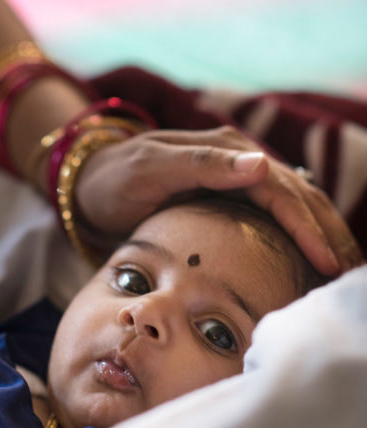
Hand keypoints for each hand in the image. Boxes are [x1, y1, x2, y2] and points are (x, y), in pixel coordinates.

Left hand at [75, 126, 363, 274]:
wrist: (89, 185)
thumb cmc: (114, 179)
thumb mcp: (150, 168)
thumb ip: (202, 165)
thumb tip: (261, 165)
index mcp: (228, 152)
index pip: (281, 191)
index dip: (308, 226)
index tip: (328, 260)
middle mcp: (240, 163)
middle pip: (298, 198)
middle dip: (328, 234)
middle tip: (350, 273)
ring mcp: (236, 181)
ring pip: (292, 208)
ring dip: (320, 237)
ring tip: (342, 270)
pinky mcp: (228, 200)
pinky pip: (272, 219)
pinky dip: (296, 238)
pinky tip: (308, 262)